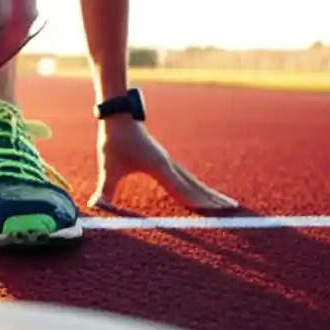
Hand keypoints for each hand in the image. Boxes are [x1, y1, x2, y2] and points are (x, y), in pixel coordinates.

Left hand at [91, 116, 238, 212]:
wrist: (118, 116)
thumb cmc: (114, 140)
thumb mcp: (109, 167)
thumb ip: (106, 189)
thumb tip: (96, 206)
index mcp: (159, 167)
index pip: (182, 190)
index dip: (198, 203)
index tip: (215, 213)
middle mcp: (169, 165)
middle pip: (196, 186)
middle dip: (214, 200)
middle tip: (234, 211)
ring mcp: (169, 163)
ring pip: (194, 182)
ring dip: (210, 194)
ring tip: (228, 204)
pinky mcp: (165, 161)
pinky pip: (186, 178)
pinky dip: (198, 188)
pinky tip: (203, 194)